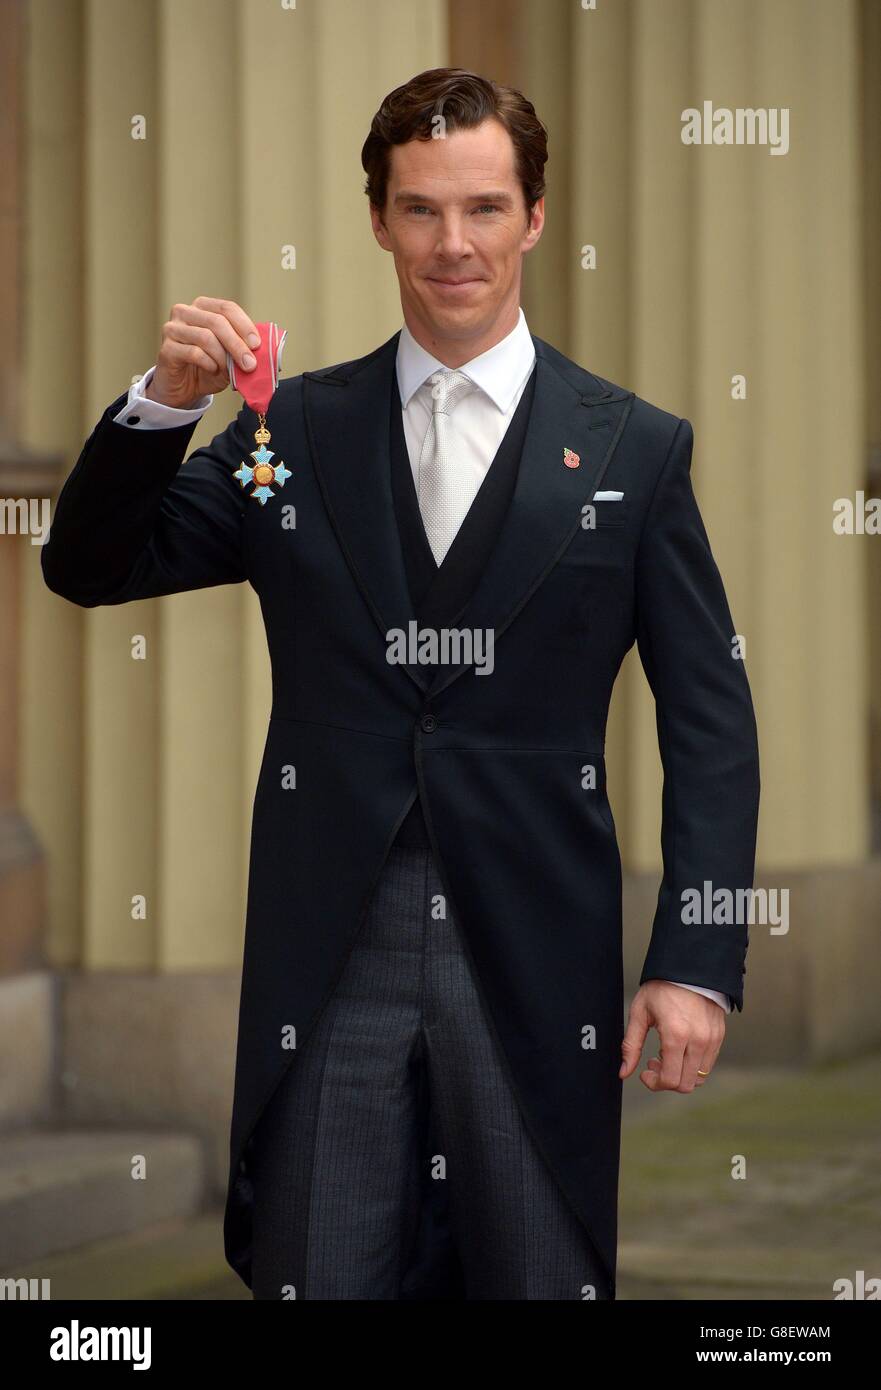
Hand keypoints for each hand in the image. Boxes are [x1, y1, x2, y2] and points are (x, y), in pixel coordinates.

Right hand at [145, 296, 260, 407]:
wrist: (183, 388)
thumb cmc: (208, 368)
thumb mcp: (230, 357)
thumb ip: (243, 348)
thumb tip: (263, 349)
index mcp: (203, 307)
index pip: (227, 308)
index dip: (245, 325)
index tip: (257, 345)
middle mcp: (185, 312)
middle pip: (217, 321)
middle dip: (237, 344)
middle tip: (250, 364)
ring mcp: (173, 329)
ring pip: (206, 337)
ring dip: (223, 357)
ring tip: (228, 370)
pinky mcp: (167, 348)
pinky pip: (194, 353)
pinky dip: (209, 363)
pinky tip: (212, 370)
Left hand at [619, 980, 724, 1091]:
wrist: (689, 967)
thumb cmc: (662, 987)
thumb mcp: (640, 1013)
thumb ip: (631, 1046)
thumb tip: (624, 1072)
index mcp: (676, 1035)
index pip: (670, 1079)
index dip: (655, 1083)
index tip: (645, 1072)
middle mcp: (698, 1040)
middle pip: (685, 1084)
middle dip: (666, 1081)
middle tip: (654, 1064)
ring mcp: (712, 1040)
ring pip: (698, 1078)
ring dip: (680, 1074)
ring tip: (666, 1056)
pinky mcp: (719, 1037)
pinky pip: (707, 1064)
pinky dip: (692, 1065)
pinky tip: (680, 1050)